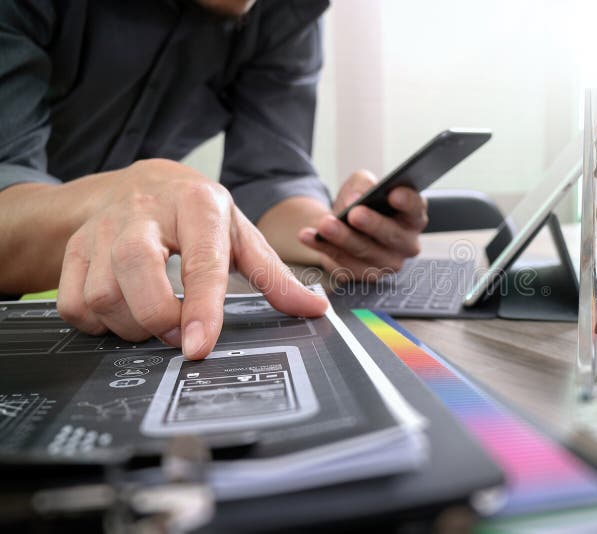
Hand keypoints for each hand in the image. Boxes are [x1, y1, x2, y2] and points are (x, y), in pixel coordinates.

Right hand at [56, 159, 326, 359]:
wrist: (140, 183)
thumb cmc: (195, 214)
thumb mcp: (239, 234)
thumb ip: (275, 275)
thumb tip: (314, 308)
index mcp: (196, 206)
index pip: (200, 262)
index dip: (201, 309)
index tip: (198, 348)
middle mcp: (143, 213)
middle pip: (137, 277)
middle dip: (159, 319)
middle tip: (179, 331)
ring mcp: (102, 230)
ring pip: (102, 296)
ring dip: (131, 326)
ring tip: (155, 318)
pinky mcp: (73, 249)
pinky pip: (74, 305)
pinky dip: (98, 324)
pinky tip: (124, 312)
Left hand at [297, 170, 427, 279]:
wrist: (344, 226)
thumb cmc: (361, 203)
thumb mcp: (362, 185)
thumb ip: (363, 185)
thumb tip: (354, 199)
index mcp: (412, 217)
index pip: (416, 210)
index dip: (407, 202)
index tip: (393, 194)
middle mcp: (407, 243)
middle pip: (392, 235)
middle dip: (372, 224)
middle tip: (354, 214)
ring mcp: (388, 263)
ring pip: (366, 252)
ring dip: (343, 238)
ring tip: (324, 224)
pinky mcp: (365, 275)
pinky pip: (345, 264)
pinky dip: (325, 249)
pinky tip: (309, 236)